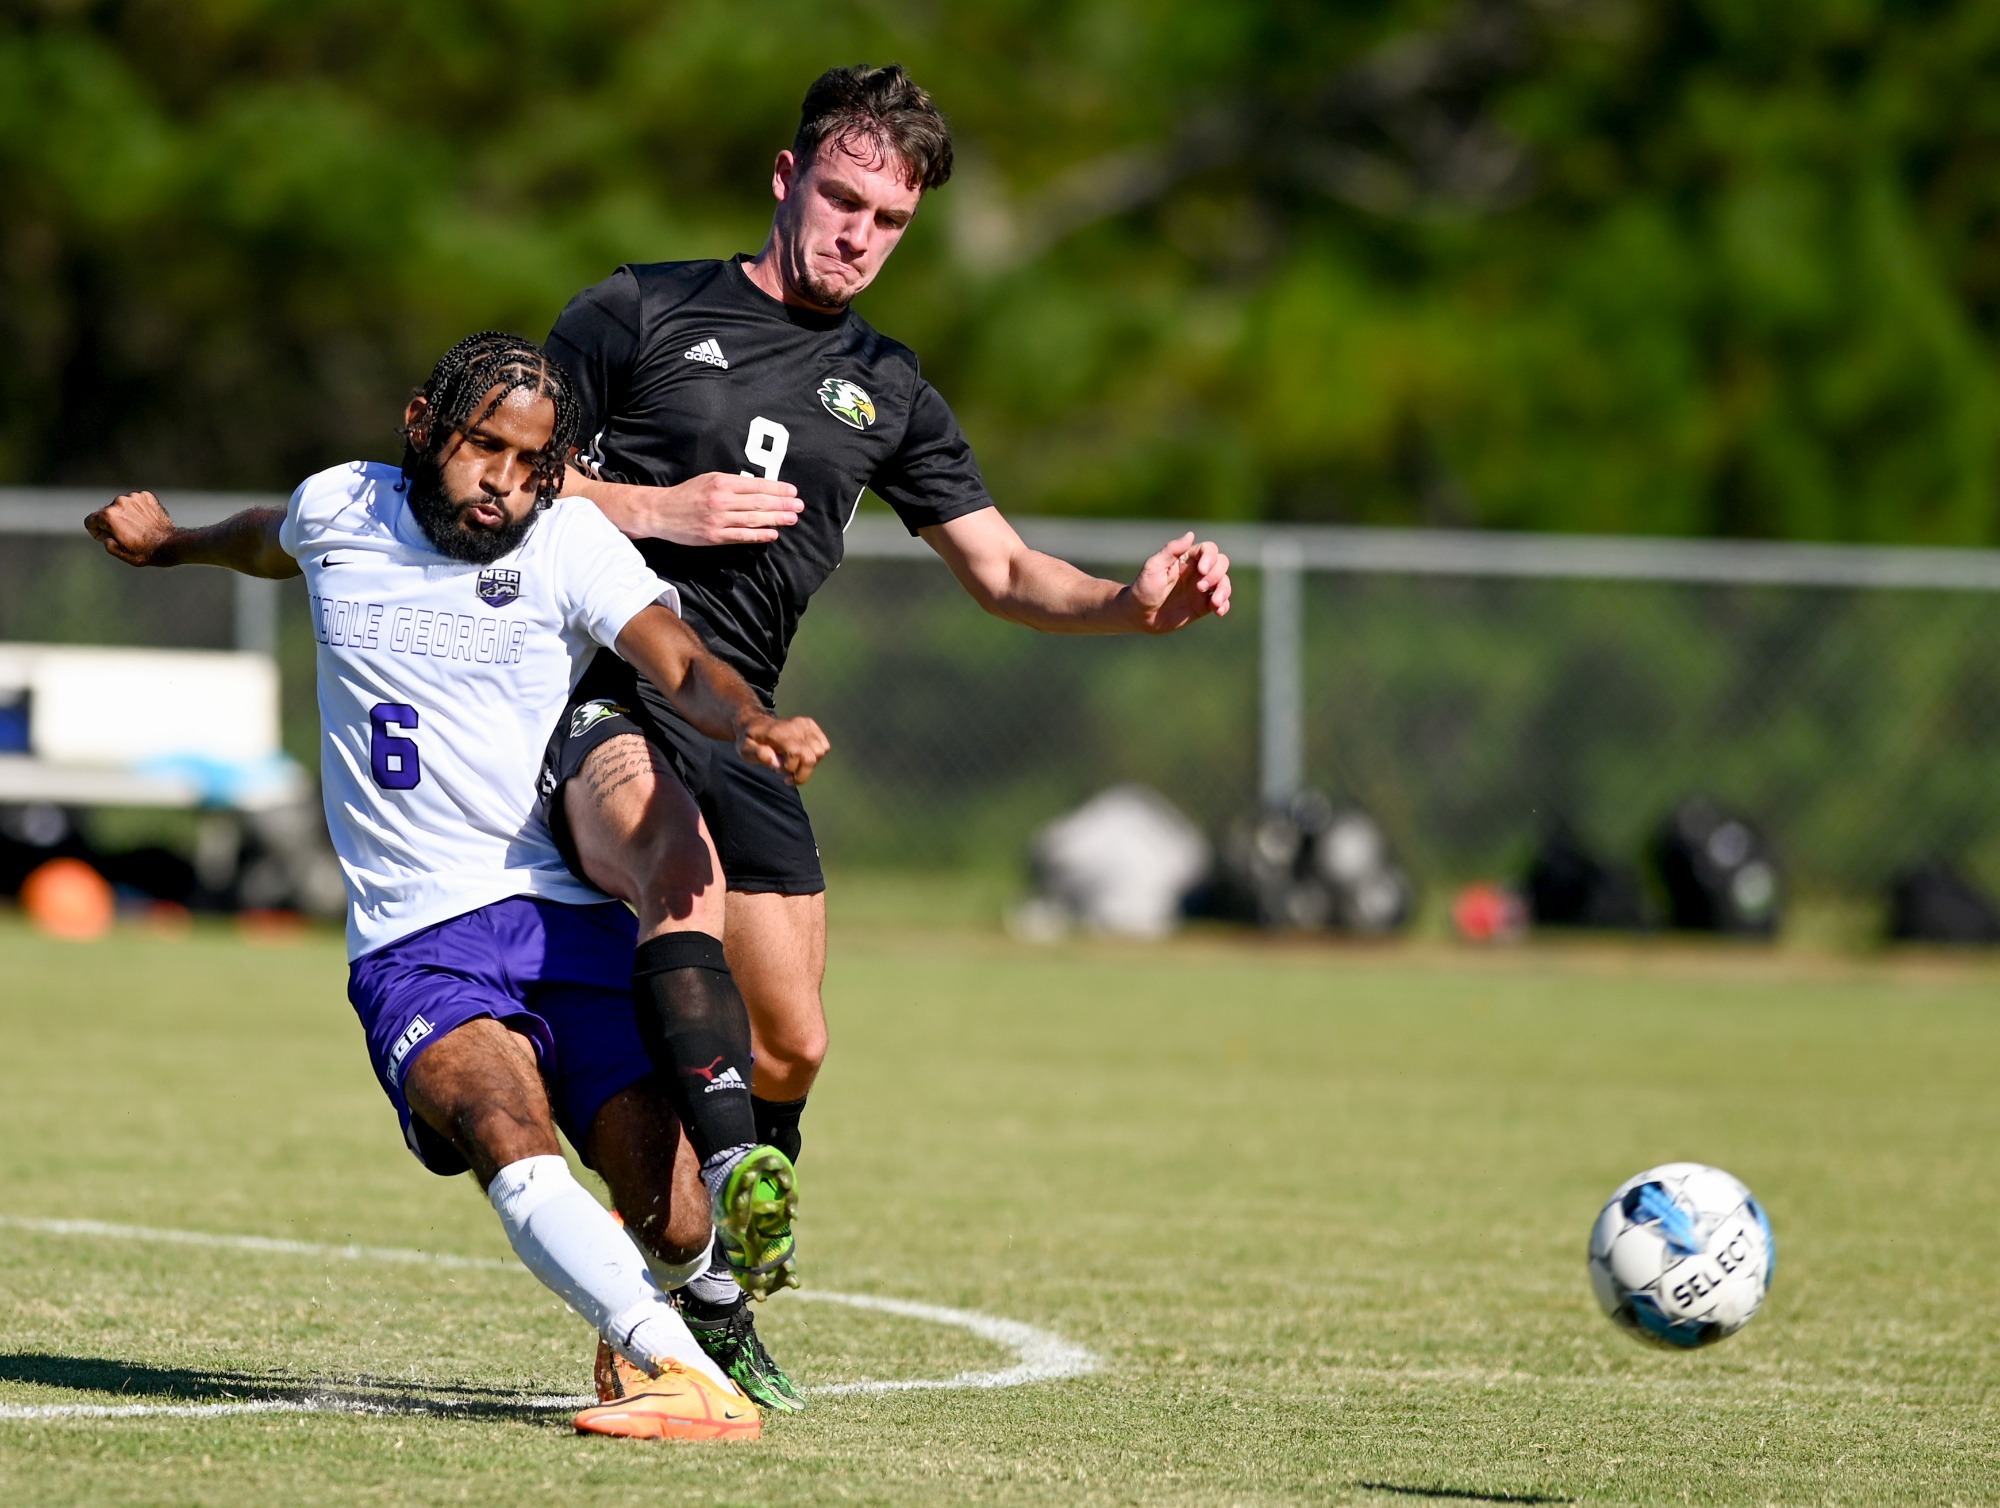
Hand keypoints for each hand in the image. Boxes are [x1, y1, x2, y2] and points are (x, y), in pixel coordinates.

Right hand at [85, 490, 178, 566]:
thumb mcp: (118, 553)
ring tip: (139, 528)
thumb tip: (104, 534)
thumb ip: (104, 541)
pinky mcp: (147, 496)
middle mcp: (119, 501)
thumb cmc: (144, 552)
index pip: (90, 520)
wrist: (171, 544)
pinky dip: (138, 510)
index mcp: (109, 515)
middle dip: (112, 523)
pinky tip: (146, 521)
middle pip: (106, 513)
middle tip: (127, 535)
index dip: (96, 532)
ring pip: (122, 506)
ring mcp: (134, 497)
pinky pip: (135, 502)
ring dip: (126, 515)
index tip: (107, 537)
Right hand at [632, 473, 803, 545]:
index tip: (792, 491)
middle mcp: (722, 499)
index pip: (756, 485)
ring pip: (753, 519)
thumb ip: (732, 484)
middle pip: (759, 502)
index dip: (777, 489)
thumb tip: (759, 488)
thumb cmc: (687, 494)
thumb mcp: (708, 480)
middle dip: (782, 504)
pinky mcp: (714, 536)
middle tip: (799, 506)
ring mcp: (718, 519)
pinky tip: (773, 534)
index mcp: (722, 482)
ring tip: (792, 519)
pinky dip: (759, 535)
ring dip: (775, 519)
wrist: (661, 511)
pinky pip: (741, 536)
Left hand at [737, 714, 829, 785]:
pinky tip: (801, 757)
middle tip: (786, 773)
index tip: (779, 771)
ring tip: (794, 764)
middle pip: (811, 756)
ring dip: (808, 765)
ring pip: (820, 752)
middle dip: (801, 772)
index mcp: (778, 732)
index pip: (796, 752)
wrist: (756, 723)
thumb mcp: (744, 749)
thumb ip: (758, 754)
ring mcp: (805, 724)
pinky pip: (824, 746)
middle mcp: (795, 726)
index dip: (791, 767)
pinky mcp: (811, 725)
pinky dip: (816, 756)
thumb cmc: (750, 740)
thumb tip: (774, 762)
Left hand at [1123, 532, 1231, 631]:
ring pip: (1224, 582)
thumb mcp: (1153, 566)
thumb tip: (1190, 534)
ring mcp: (1202, 588)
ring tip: (1214, 603)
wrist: (1139, 615)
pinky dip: (1224, 605)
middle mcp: (1197, 571)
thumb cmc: (1143, 588)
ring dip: (1224, 591)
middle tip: (1200, 588)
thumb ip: (1171, 550)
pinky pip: (1222, 602)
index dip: (1210, 557)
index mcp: (1186, 559)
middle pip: (1221, 563)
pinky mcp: (1203, 606)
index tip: (1201, 570)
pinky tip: (1218, 612)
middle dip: (1216, 574)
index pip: (1208, 550)